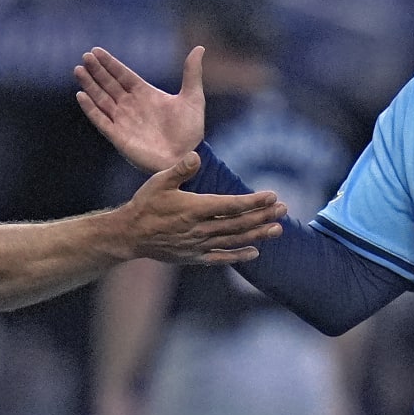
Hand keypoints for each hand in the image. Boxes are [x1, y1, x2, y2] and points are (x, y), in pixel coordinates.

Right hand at [76, 46, 206, 172]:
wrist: (186, 157)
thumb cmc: (190, 130)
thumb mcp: (193, 98)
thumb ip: (192, 73)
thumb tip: (199, 48)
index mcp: (145, 94)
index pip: (122, 75)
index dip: (109, 64)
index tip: (96, 51)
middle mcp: (131, 105)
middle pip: (108, 84)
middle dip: (96, 71)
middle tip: (85, 57)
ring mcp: (123, 120)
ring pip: (101, 99)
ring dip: (90, 85)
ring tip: (79, 70)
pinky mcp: (118, 136)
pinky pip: (101, 120)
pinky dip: (90, 109)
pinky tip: (81, 96)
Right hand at [120, 151, 284, 263]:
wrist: (129, 235)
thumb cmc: (145, 204)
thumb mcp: (159, 181)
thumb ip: (180, 169)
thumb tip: (196, 156)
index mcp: (194, 208)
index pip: (231, 205)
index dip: (253, 201)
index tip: (272, 195)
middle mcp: (200, 229)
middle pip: (238, 223)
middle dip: (263, 216)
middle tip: (284, 209)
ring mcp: (198, 245)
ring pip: (234, 240)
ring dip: (257, 235)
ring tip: (278, 229)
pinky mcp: (194, 257)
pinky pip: (220, 258)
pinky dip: (238, 255)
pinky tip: (255, 252)